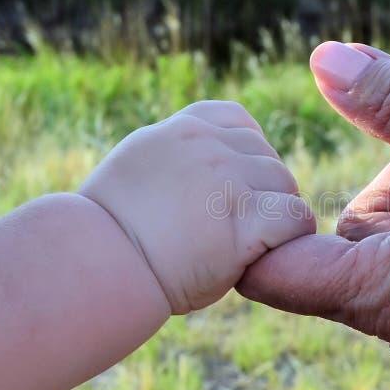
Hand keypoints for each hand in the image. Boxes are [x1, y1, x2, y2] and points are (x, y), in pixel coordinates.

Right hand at [80, 100, 314, 313]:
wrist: (94, 267)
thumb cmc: (109, 231)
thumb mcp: (134, 169)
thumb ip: (174, 158)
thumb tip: (202, 167)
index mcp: (180, 131)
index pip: (238, 121)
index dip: (249, 152)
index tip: (237, 185)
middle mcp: (208, 146)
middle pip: (267, 157)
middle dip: (263, 191)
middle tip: (239, 228)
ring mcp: (228, 180)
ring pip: (285, 185)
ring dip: (277, 214)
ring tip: (249, 244)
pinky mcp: (246, 220)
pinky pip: (296, 217)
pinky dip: (292, 235)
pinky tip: (268, 253)